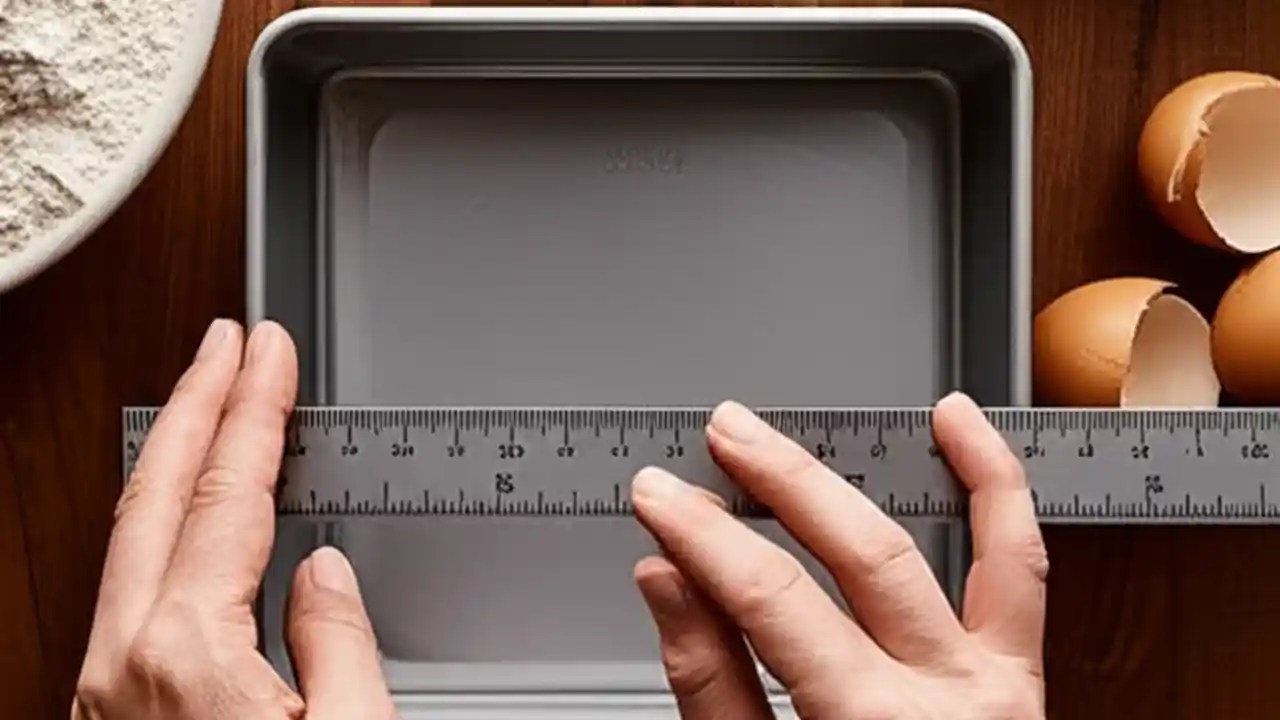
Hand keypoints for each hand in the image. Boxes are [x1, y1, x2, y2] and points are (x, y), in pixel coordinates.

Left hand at [73, 320, 395, 719]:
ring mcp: (104, 690)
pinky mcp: (108, 715)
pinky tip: (187, 511)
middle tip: (225, 344)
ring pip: (130, 537)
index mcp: (188, 655)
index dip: (254, 408)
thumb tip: (324, 575)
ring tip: (208, 405)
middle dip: (193, 402)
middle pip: (154, 493)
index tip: (268, 353)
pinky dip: (161, 523)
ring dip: (172, 457)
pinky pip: (127, 588)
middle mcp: (125, 663)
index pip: (227, 493)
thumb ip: (340, 644)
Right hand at [631, 393, 1046, 718]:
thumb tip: (668, 581)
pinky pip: (1019, 562)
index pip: (773, 602)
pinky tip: (955, 421)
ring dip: (847, 474)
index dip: (705, 537)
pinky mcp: (1020, 670)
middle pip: (853, 555)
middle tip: (716, 441)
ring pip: (924, 543)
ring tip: (780, 431)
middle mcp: (947, 699)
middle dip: (775, 484)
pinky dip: (994, 481)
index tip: (658, 497)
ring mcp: (994, 679)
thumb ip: (713, 685)